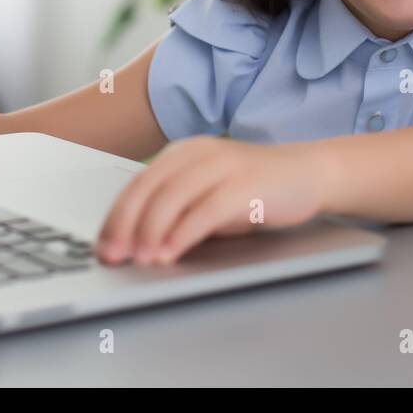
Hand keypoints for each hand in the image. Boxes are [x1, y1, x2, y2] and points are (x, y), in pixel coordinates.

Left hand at [95, 136, 333, 266]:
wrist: (309, 173)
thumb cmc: (255, 191)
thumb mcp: (207, 196)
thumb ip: (175, 210)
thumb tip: (134, 244)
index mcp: (182, 153)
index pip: (137, 185)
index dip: (116, 218)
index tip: (103, 248)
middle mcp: (198, 153)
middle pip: (148, 189)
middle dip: (126, 226)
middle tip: (115, 257)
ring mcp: (223, 165)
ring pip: (172, 197)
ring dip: (151, 231)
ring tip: (141, 259)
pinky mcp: (245, 183)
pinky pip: (205, 209)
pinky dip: (183, 233)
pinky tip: (171, 253)